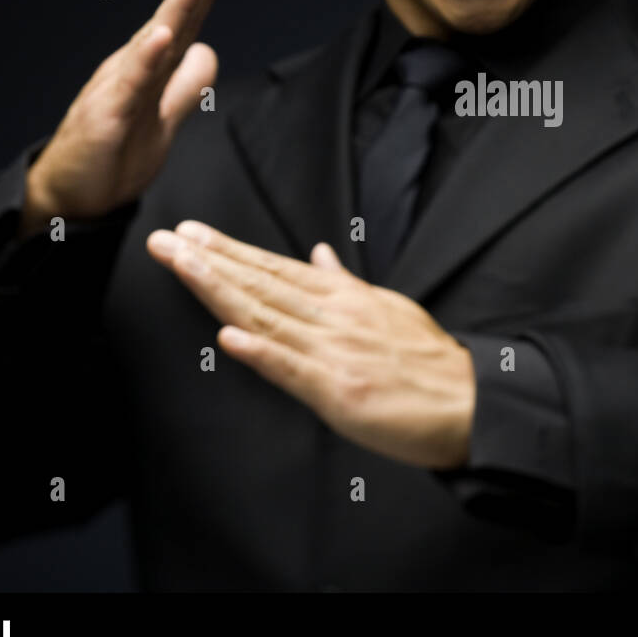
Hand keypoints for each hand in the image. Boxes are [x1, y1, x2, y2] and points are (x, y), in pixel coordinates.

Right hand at [21, 0, 231, 235]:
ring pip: (152, 44)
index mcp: (149, 70)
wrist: (68, 197)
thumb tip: (208, 51)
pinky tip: (161, 37)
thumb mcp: (162, 119)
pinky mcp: (106, 119)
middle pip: (170, 22)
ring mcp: (117, 91)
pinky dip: (145, 60)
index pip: (182, 25)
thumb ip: (185, 87)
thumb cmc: (113, 156)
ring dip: (176, 8)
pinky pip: (130, 87)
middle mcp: (131, 70)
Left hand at [145, 221, 475, 469]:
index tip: (191, 234)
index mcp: (343, 298)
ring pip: (268, 317)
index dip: (229, 251)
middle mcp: (333, 317)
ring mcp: (334, 352)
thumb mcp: (387, 308)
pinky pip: (294, 370)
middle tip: (166, 241)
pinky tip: (230, 337)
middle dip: (209, 261)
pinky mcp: (340, 391)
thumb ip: (346, 283)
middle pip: (261, 285)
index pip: (274, 268)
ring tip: (185, 267)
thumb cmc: (428, 361)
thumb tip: (318, 255)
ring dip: (222, 291)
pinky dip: (262, 352)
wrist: (471, 402)